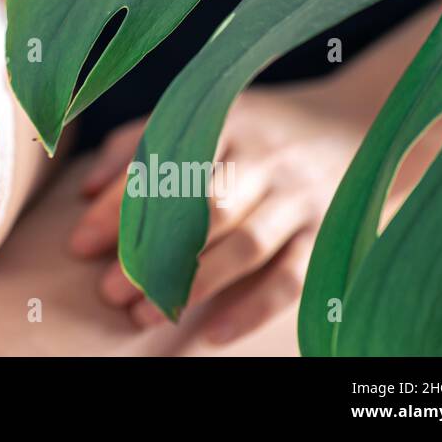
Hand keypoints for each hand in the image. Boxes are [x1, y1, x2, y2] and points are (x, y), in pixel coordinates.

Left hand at [67, 85, 365, 344]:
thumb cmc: (260, 125)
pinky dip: (252, 307)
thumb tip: (85, 189)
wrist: (361, 122)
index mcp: (225, 120)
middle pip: (202, 209)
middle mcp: (265, 158)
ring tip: (144, 314)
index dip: (118, 207)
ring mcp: (300, 197)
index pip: (162, 167)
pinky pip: (291, 277)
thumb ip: (141, 142)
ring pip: (245, 245)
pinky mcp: (329, 233)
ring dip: (192, 284)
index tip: (80, 243)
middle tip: (109, 289)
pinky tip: (212, 331)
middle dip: (151, 253)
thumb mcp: (203, 110)